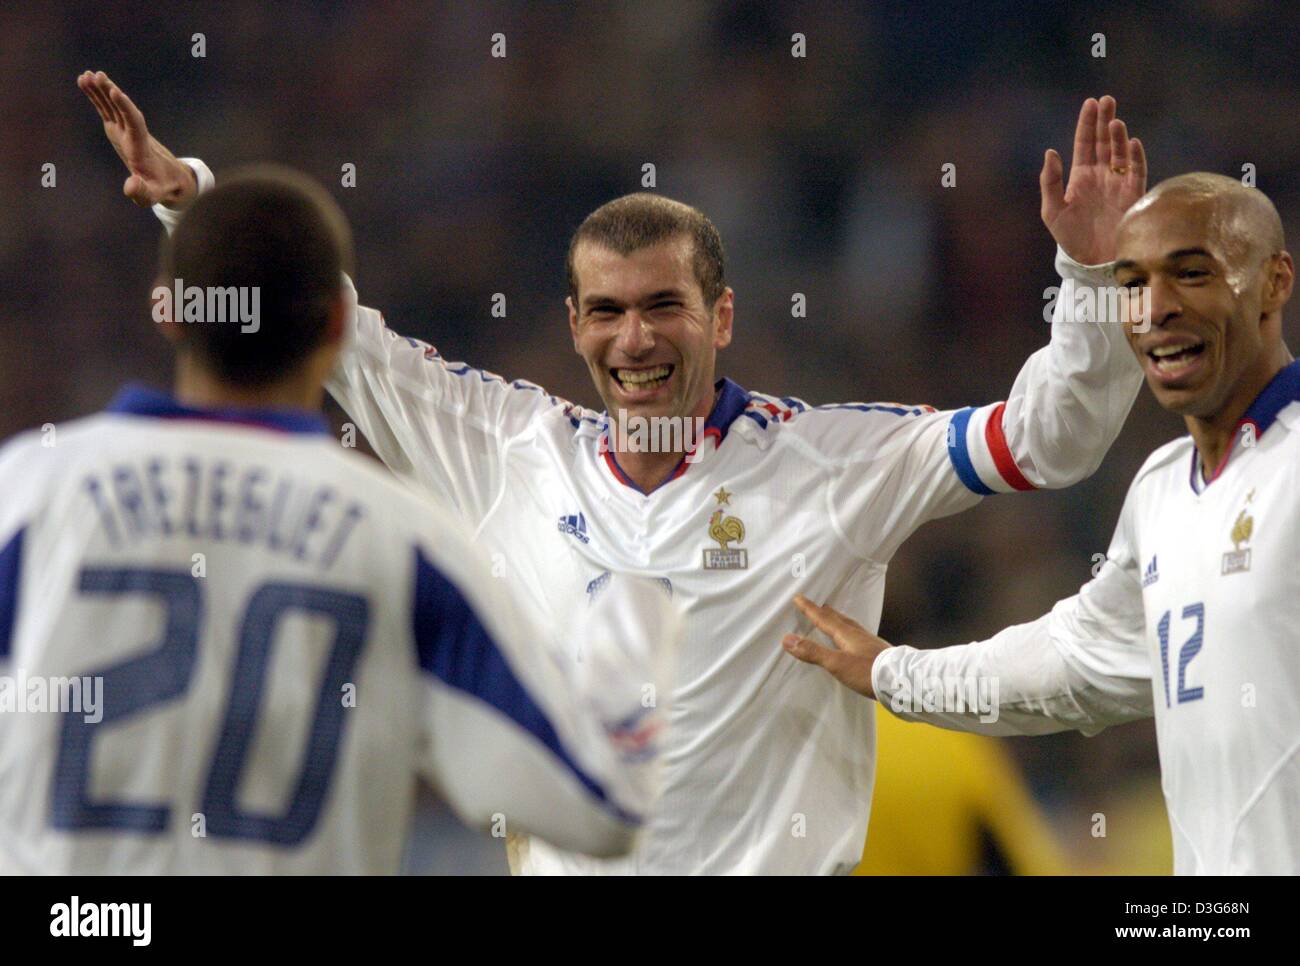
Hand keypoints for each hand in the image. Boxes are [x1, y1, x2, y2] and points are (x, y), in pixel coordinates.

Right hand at [78, 70, 195, 208]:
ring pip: (112, 107)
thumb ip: (141, 191)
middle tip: (97, 76)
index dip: (125, 107)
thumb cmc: (160, 188)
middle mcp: (133, 134)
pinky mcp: (118, 131)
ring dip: (100, 91)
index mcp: (140, 147)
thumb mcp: (152, 195)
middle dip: (110, 93)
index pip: (134, 122)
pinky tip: (84, 83)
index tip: (115, 91)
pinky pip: (106, 110)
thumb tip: (130, 186)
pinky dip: (96, 97)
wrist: (169, 178)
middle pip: (122, 109)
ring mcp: (125, 131)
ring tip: (86, 75)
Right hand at [781, 595, 890, 698]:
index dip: (810, 609)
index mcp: (846, 634)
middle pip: (837, 618)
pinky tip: (852, 640)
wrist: (902, 681)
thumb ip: (813, 652)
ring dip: (837, 620)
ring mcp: (868, 642)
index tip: (798, 597)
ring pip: (848, 626)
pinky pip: (856, 635)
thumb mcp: (836, 663)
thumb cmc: (867, 671)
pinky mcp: (875, 651)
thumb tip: (787, 638)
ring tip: (832, 617)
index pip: (823, 618)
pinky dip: (847, 632)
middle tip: (816, 604)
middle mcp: (857, 633)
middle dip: (824, 612)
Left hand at [1040, 95, 1146, 264]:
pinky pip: (1136, 171)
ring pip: (1120, 153)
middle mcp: (1101, 175)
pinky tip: (1131, 144)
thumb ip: (1050, 182)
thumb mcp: (1052, 210)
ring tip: (1115, 122)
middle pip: (1104, 142)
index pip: (1085, 143)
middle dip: (1105, 121)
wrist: (1091, 261)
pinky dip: (1135, 157)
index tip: (1091, 103)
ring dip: (1118, 137)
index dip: (1088, 123)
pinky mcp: (1133, 195)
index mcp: (1081, 176)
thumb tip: (1051, 152)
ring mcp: (1118, 183)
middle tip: (1107, 101)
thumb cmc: (1069, 238)